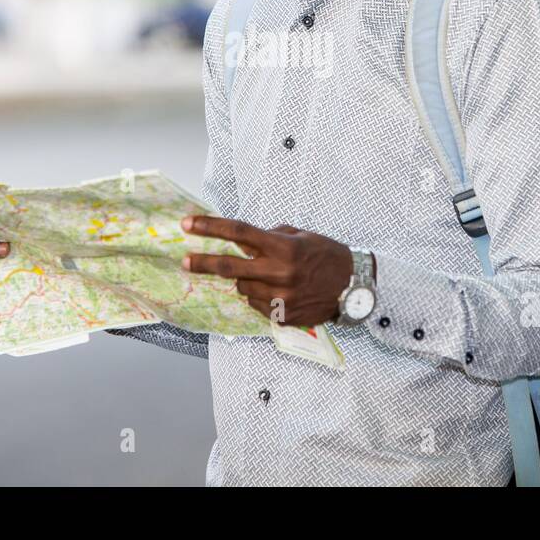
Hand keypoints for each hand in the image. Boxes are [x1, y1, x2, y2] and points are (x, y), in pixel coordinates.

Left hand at [180, 215, 353, 326]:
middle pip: (230, 267)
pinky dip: (261, 296)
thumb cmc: (328, 256)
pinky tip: (280, 291)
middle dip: (203, 263)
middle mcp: (278, 273)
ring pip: (243, 288)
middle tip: (184, 261)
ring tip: (269, 275)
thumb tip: (246, 241)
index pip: (239, 233)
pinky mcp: (281, 316)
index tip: (189, 224)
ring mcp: (279, 298)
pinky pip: (257, 304)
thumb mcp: (302, 236)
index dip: (211, 227)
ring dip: (247, 280)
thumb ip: (272, 237)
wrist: (354, 288)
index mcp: (283, 248)